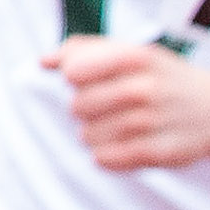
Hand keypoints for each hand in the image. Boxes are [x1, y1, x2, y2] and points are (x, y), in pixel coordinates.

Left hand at [50, 39, 209, 170]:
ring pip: (88, 135)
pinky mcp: (161, 153)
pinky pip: (107, 159)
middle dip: (83, 108)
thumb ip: (85, 50)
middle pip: (78, 105)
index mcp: (137, 58)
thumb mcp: (133, 53)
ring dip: (93, 133)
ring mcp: (154, 122)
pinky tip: (115, 147)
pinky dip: (104, 156)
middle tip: (104, 107)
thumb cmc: (165, 78)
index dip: (73, 78)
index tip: (87, 80)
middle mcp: (146, 88)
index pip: (74, 71)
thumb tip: (44, 61)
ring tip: (112, 126)